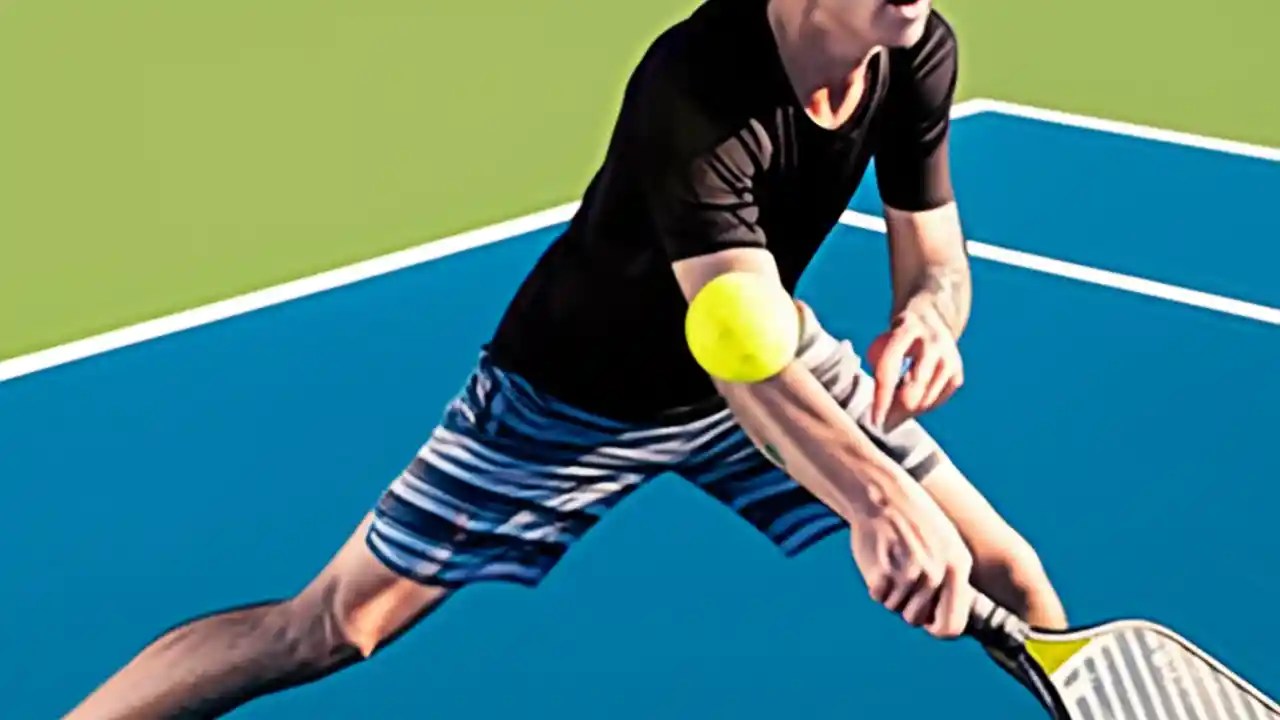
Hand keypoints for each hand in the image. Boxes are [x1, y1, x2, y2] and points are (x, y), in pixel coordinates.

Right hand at [848, 480, 975, 638]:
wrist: (883, 493)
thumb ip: (950, 579)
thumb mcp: (946, 542)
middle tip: (901, 583)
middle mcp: (937, 574)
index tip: (926, 621)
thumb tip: (944, 622)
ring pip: (894, 608)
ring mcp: (910, 574)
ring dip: (889, 593)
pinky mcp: (883, 573)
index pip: (952, 627)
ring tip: (890, 564)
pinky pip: (878, 597)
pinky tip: (878, 561)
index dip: (936, 628)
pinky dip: (874, 585)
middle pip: (917, 620)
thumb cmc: (913, 518)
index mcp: (958, 567)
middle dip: (906, 608)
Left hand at [866, 305, 963, 426]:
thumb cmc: (897, 336)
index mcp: (907, 329)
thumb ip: (879, 366)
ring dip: (908, 410)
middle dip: (896, 411)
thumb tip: (877, 408)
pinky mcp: (958, 371)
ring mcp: (949, 357)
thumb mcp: (884, 340)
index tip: (874, 419)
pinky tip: (913, 401)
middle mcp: (933, 342)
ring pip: (926, 399)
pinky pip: (937, 401)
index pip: (890, 367)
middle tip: (882, 424)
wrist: (932, 317)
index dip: (881, 396)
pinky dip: (923, 406)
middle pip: (914, 388)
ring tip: (894, 408)